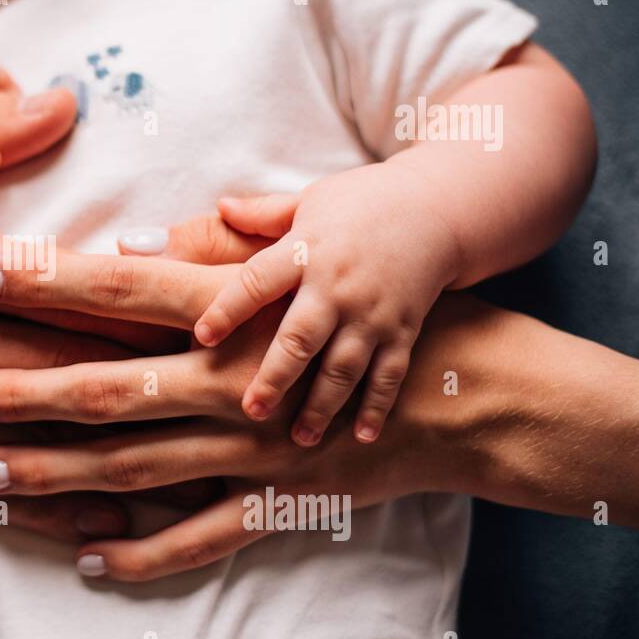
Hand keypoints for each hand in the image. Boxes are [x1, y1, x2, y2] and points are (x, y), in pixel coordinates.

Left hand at [0, 216, 477, 579]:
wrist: (465, 386)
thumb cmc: (374, 308)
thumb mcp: (302, 259)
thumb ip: (211, 252)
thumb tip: (127, 246)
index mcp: (232, 311)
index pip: (119, 286)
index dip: (45, 280)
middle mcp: (231, 379)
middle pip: (109, 385)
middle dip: (27, 391)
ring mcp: (253, 447)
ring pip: (137, 464)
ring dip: (59, 474)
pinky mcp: (280, 499)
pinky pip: (202, 535)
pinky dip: (146, 552)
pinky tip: (90, 560)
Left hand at [193, 163, 462, 445]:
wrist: (437, 208)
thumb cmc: (361, 204)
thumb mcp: (311, 200)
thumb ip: (263, 214)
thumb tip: (220, 206)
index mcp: (307, 251)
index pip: (259, 281)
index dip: (228, 308)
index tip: (201, 337)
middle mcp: (338, 285)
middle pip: (302, 336)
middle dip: (276, 375)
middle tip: (251, 409)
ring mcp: (373, 312)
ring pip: (344, 366)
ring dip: (323, 405)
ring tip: (300, 438)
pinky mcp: (403, 330)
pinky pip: (390, 373)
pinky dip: (379, 406)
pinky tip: (364, 437)